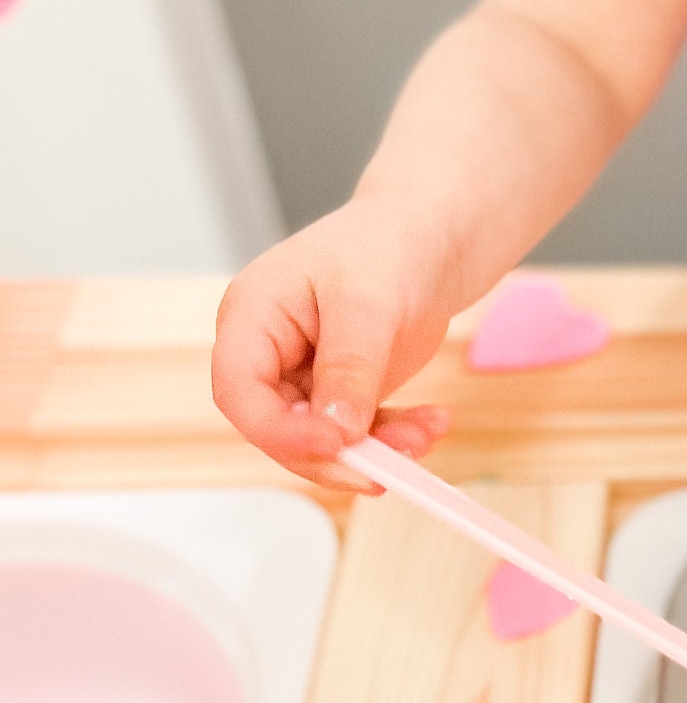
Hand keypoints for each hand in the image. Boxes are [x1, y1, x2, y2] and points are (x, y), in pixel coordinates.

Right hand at [211, 195, 454, 491]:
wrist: (432, 234)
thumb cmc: (389, 243)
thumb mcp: (370, 302)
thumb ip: (350, 367)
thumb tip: (337, 431)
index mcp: (251, 315)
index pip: (239, 390)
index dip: (279, 430)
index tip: (333, 444)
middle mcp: (267, 351)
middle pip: (277, 427)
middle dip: (334, 453)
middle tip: (387, 468)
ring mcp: (302, 374)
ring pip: (320, 438)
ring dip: (373, 450)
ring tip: (426, 436)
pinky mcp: (339, 390)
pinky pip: (355, 431)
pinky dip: (393, 437)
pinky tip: (432, 424)